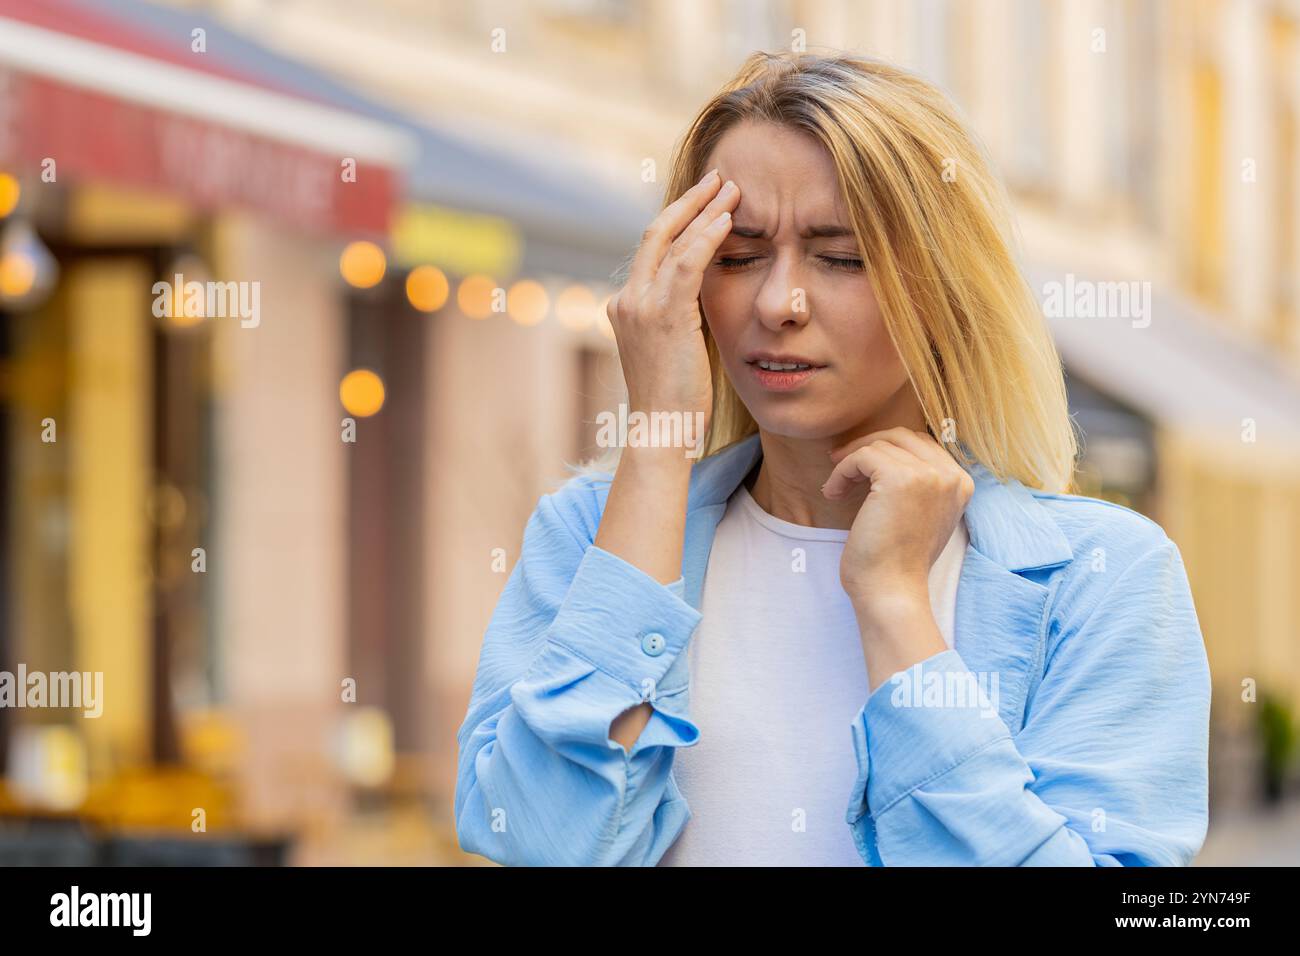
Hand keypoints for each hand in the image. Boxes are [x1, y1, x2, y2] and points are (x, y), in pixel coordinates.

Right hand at [605, 169, 739, 434]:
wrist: (662, 433)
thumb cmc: (676, 404)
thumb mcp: (674, 351)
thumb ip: (683, 319)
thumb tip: (708, 299)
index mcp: (626, 307)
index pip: (652, 250)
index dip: (679, 219)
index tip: (706, 200)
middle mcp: (626, 300)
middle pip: (656, 233)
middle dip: (690, 201)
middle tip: (719, 177)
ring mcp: (640, 307)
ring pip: (672, 241)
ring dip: (704, 210)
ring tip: (732, 188)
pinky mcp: (663, 317)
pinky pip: (687, 264)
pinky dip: (708, 237)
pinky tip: (729, 219)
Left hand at [824, 426, 973, 620]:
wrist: (892, 591)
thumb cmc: (897, 561)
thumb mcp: (921, 515)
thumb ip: (919, 484)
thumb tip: (885, 453)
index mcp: (960, 483)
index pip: (921, 444)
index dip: (885, 449)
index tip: (858, 465)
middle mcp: (951, 476)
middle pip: (902, 436)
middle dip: (867, 445)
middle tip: (839, 462)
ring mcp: (930, 476)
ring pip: (879, 445)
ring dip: (850, 463)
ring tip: (836, 489)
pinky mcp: (902, 480)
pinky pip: (863, 456)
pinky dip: (842, 471)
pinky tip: (833, 493)